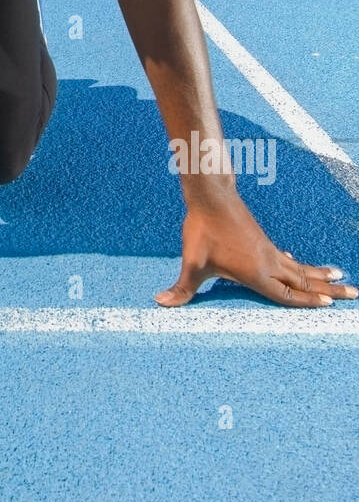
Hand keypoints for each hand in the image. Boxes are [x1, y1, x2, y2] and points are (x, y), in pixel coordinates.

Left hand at [155, 194, 357, 307]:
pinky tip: (296, 260)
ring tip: (341, 277)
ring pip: (299, 267)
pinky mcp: (261, 240)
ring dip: (320, 274)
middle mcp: (269, 262)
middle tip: (354, 293)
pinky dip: (299, 262)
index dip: (307, 301)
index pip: (288, 294)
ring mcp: (267, 250)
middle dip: (329, 289)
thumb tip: (161, 302)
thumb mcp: (192, 262)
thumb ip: (182, 287)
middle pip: (304, 280)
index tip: (329, 305)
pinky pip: (286, 257)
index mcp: (257, 273)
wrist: (210, 196)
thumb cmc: (202, 230)